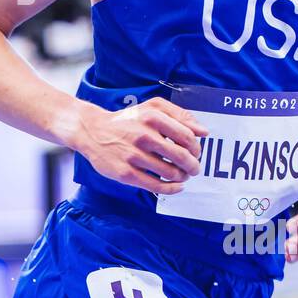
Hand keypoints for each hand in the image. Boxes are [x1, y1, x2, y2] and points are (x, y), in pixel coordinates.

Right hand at [75, 98, 207, 194]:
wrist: (93, 131)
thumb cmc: (128, 120)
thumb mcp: (152, 108)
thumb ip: (180, 115)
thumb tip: (203, 132)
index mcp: (152, 117)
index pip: (187, 137)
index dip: (197, 148)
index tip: (196, 153)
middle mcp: (143, 135)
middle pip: (181, 156)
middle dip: (193, 166)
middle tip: (194, 168)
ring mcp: (133, 155)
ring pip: (170, 172)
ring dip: (182, 177)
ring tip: (182, 176)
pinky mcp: (125, 173)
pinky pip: (156, 186)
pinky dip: (172, 189)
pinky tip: (176, 186)